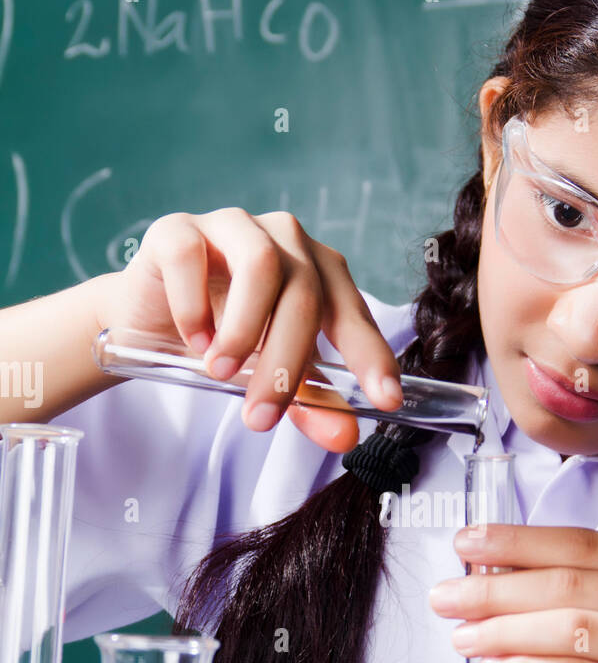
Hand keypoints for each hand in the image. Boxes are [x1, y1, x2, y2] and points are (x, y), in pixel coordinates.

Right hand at [96, 208, 402, 445]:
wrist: (148, 323)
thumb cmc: (223, 341)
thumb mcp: (271, 376)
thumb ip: (310, 403)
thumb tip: (345, 435)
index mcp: (317, 271)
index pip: (352, 311)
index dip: (370, 355)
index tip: (384, 400)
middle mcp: (283, 239)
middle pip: (305, 293)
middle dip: (286, 361)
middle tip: (261, 416)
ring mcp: (232, 227)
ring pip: (261, 265)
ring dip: (244, 329)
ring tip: (221, 372)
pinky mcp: (177, 230)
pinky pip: (192, 257)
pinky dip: (194, 306)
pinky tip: (193, 341)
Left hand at [429, 524, 597, 662]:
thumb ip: (560, 591)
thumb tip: (482, 571)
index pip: (583, 544)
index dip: (519, 542)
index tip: (466, 544)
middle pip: (573, 585)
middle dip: (497, 590)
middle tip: (447, 599)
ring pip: (574, 631)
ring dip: (506, 632)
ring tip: (464, 639)